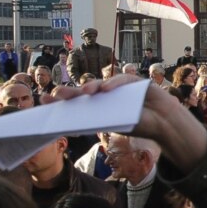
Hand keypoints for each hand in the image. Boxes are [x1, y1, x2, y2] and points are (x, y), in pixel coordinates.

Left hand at [51, 74, 206, 171]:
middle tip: (57, 93)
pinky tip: (106, 89)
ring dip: (92, 87)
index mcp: (99, 106)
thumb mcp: (113, 125)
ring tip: (85, 93)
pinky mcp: (133, 81)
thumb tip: (72, 126)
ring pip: (101, 84)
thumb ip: (97, 122)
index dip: (61, 101)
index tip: (43, 100)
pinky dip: (114, 84)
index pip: (77, 102)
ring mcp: (119, 87)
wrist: (163, 123)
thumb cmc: (139, 124)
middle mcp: (107, 95)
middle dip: (71, 93)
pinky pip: (121, 80)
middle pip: (85, 92)